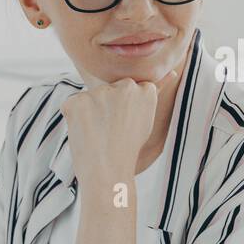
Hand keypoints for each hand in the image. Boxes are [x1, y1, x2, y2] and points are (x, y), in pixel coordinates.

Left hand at [62, 68, 174, 184]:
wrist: (109, 172)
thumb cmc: (128, 151)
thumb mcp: (146, 120)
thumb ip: (151, 95)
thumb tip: (172, 71)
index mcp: (145, 90)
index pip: (128, 90)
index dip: (122, 111)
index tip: (124, 126)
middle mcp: (125, 86)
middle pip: (108, 91)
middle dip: (105, 108)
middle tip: (110, 133)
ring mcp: (100, 92)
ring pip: (88, 99)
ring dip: (88, 114)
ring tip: (98, 136)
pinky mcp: (78, 100)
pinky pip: (70, 105)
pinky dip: (73, 119)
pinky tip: (84, 134)